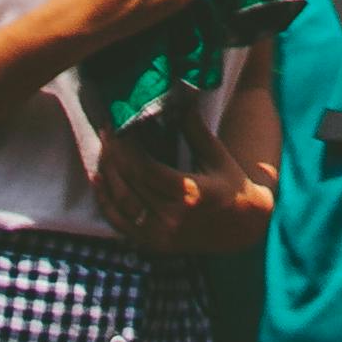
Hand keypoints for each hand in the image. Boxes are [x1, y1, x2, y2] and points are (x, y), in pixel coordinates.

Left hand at [96, 134, 271, 256]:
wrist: (242, 228)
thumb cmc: (231, 185)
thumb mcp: (217, 155)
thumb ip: (194, 129)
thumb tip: (178, 97)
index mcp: (189, 194)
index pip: (146, 169)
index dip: (127, 148)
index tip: (119, 126)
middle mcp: (172, 218)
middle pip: (130, 185)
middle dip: (113, 156)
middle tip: (106, 131)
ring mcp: (161, 235)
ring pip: (121, 204)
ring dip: (107, 176)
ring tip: (102, 150)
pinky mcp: (154, 244)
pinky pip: (121, 225)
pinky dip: (106, 203)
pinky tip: (98, 181)